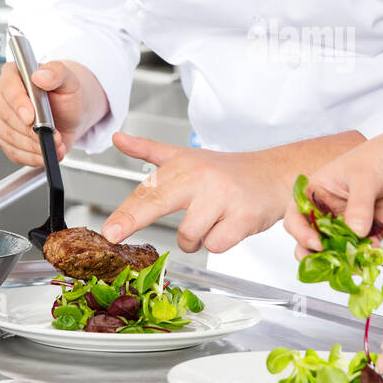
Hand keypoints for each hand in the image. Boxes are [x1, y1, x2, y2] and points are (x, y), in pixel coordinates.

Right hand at [0, 59, 107, 165]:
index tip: (31, 117)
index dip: (18, 103)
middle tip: (53, 135)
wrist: (72, 114)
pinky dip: (31, 157)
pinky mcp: (5, 138)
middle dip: (31, 130)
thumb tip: (41, 75)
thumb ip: (57, 72)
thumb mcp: (70, 80)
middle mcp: (2, 96)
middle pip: (6, 115)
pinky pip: (12, 152)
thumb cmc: (68, 94)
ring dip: (34, 146)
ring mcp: (1, 118)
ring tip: (56, 145)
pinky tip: (45, 155)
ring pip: (8, 136)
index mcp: (13, 74)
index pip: (8, 86)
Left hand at [101, 132, 292, 253]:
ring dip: (196, 239)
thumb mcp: (185, 157)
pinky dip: (219, 241)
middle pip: (158, 202)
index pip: (147, 191)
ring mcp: (223, 197)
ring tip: (211, 221)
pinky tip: (229, 225)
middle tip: (113, 235)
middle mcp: (201, 177)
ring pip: (189, 236)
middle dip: (131, 220)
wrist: (275, 174)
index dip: (124, 212)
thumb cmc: (227, 171)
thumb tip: (117, 138)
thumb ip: (149, 150)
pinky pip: (216, 245)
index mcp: (183, 165)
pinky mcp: (243, 217)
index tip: (108, 231)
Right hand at [282, 129, 382, 256]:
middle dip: (315, 256)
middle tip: (327, 264)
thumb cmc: (380, 156)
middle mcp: (329, 212)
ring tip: (352, 265)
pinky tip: (372, 256)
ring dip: (341, 261)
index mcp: (317, 193)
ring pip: (335, 251)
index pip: (297, 217)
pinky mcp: (370, 235)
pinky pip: (361, 253)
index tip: (316, 242)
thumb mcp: (365, 176)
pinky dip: (364, 259)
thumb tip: (355, 231)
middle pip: (311, 240)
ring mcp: (348, 225)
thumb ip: (359, 204)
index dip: (300, 232)